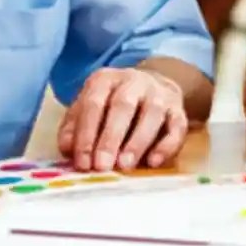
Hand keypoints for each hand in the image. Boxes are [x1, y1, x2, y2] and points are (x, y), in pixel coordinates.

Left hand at [57, 68, 187, 172]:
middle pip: (122, 106)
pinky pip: (177, 126)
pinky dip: (167, 145)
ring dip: (137, 141)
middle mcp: (133, 81)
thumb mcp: (89, 108)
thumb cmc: (113, 103)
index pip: (93, 103)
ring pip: (152, 113)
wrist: (153, 85)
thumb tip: (67, 149)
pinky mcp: (178, 109)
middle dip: (110, 138)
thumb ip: (75, 127)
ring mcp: (158, 93)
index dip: (86, 133)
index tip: (82, 162)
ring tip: (125, 166)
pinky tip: (153, 162)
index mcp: (105, 79)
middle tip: (102, 166)